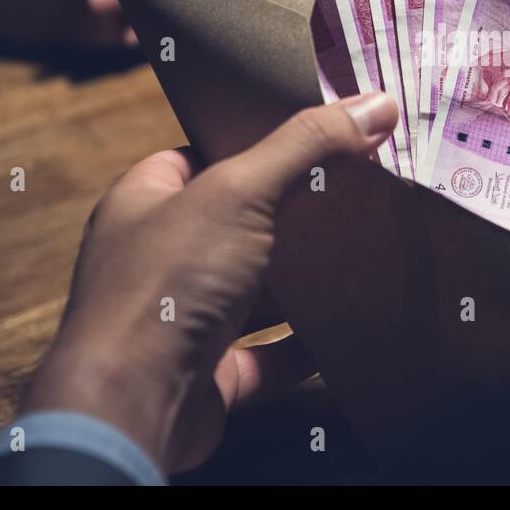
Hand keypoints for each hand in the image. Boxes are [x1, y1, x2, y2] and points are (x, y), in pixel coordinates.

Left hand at [22, 93, 398, 473]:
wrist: (132, 404)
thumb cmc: (164, 284)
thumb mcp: (240, 192)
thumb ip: (306, 146)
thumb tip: (377, 104)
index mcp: (146, 201)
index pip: (202, 156)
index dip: (255, 142)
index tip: (316, 132)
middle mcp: (158, 258)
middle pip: (236, 224)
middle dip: (291, 214)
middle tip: (354, 190)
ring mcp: (182, 319)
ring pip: (253, 291)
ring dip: (301, 282)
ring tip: (362, 251)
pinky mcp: (211, 374)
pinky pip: (268, 354)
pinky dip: (304, 345)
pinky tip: (344, 327)